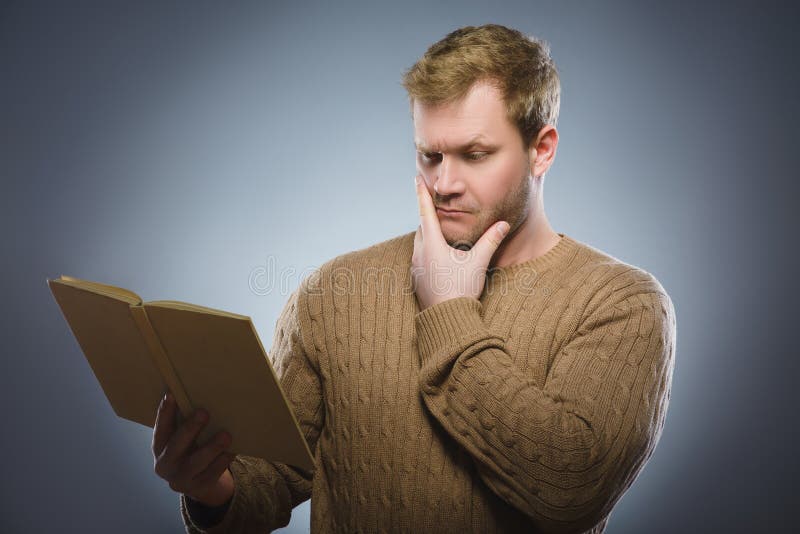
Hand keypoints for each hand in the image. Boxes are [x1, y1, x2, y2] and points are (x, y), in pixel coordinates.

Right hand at [152, 391, 236, 506]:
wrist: (195, 481)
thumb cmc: (189, 448)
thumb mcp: (181, 437)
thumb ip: (183, 422)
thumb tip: (198, 392)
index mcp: (158, 447)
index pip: (160, 428)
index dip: (164, 413)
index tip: (171, 395)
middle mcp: (165, 464)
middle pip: (177, 446)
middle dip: (190, 429)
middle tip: (204, 412)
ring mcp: (181, 479)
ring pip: (196, 463)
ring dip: (211, 448)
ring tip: (226, 435)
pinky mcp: (198, 487)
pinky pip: (212, 474)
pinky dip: (222, 461)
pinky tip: (232, 450)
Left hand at [411, 174, 509, 311]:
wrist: (447, 318)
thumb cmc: (461, 289)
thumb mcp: (478, 262)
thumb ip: (491, 241)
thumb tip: (503, 224)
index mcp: (432, 244)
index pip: (425, 212)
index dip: (422, 194)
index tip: (416, 180)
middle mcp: (420, 253)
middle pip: (422, 228)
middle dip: (429, 218)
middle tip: (436, 209)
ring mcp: (416, 267)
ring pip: (419, 243)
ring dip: (428, 237)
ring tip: (440, 235)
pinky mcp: (416, 280)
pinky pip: (419, 259)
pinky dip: (426, 252)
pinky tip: (438, 259)